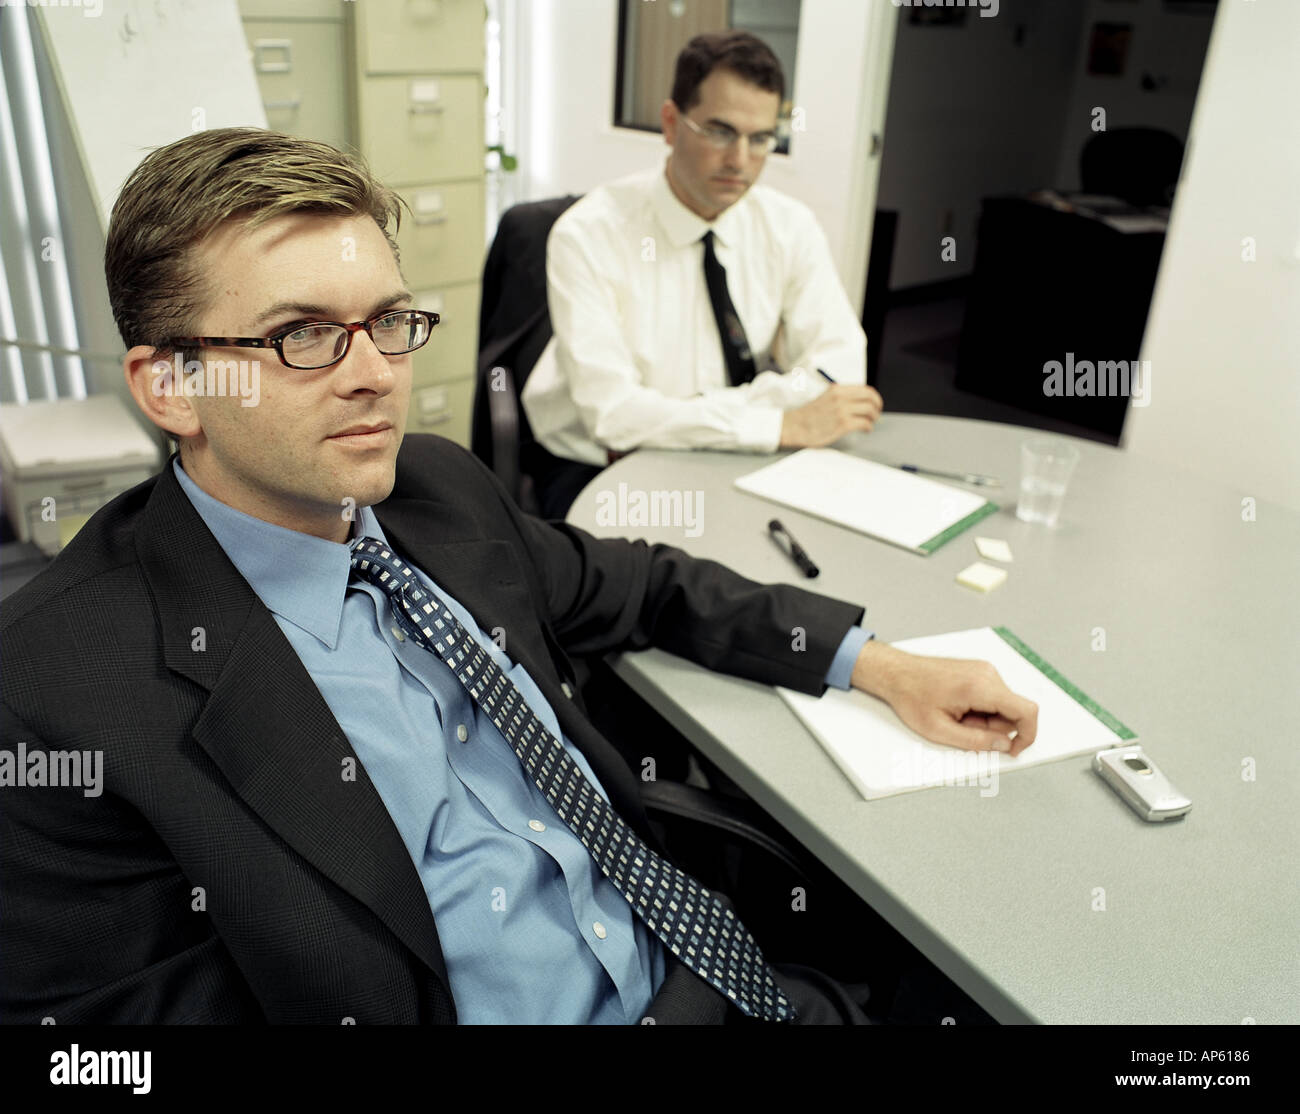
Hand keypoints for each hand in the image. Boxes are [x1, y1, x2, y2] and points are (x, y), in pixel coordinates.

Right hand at [779, 384, 883, 447]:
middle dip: (877, 407)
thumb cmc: (808, 416)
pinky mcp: (842, 424)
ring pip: (870, 411)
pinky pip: (864, 423)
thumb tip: (859, 402)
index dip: (874, 397)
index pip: (865, 389)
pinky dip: (868, 427)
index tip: (875, 404)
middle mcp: (841, 397)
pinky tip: (865, 430)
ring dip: (873, 418)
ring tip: (870, 423)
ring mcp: (842, 411)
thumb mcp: (825, 398)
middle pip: (871, 398)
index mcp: (837, 390)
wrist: (793, 426)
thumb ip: (841, 397)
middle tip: (876, 414)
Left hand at [850, 642, 1037, 754]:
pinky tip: (957, 708)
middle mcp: (987, 673)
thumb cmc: (911, 697)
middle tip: (961, 729)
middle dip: (993, 729)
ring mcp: (984, 670)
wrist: (896, 673)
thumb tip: (1004, 745)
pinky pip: (992, 697)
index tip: (1013, 750)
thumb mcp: (939, 730)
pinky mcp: (979, 671)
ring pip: (1002, 706)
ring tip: (955, 717)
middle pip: (1012, 712)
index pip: (1026, 711)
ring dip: (984, 719)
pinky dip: (980, 709)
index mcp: (980, 686)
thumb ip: (976, 742)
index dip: (1027, 736)